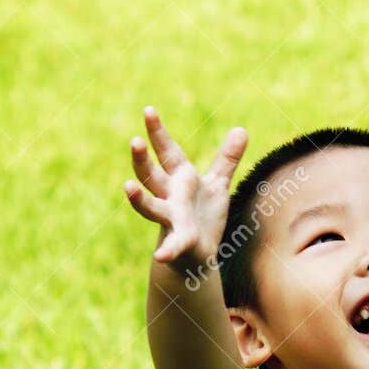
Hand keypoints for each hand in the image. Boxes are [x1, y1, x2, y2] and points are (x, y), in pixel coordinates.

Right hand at [124, 108, 247, 266]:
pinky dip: (167, 251)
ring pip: (151, 207)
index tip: (148, 110)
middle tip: (135, 142)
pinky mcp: (180, 242)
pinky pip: (172, 246)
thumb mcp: (217, 185)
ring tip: (128, 187)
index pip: (167, 152)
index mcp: (179, 179)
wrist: (197, 254)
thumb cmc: (203, 216)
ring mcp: (172, 220)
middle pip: (151, 176)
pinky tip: (160, 257)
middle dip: (142, 160)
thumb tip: (241, 129)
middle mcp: (170, 197)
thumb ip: (226, 159)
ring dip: (139, 199)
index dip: (157, 132)